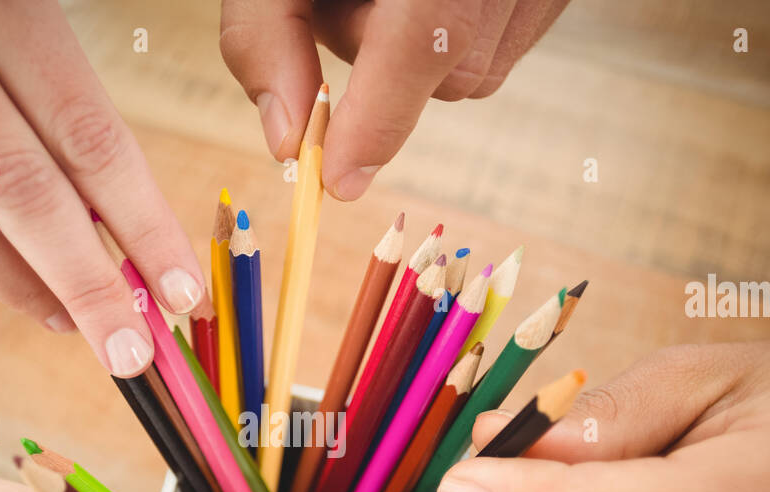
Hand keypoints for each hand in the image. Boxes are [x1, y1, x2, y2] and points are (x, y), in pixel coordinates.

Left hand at [220, 0, 569, 199]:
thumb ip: (266, 37)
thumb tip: (287, 140)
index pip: (427, 39)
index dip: (380, 118)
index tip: (340, 177)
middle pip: (447, 74)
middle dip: (381, 60)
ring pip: (475, 71)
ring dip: (417, 53)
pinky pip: (504, 47)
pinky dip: (456, 36)